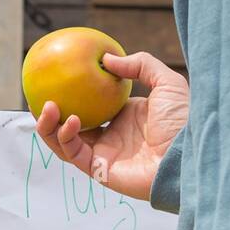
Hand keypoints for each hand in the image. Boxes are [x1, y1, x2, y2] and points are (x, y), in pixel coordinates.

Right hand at [35, 51, 189, 201]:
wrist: (189, 154)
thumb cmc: (183, 120)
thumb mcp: (166, 82)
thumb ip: (139, 65)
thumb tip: (108, 59)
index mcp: (123, 118)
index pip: (90, 108)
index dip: (72, 98)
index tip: (57, 83)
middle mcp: (110, 138)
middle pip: (71, 128)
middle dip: (51, 115)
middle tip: (40, 97)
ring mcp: (103, 155)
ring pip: (65, 143)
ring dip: (51, 127)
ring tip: (48, 107)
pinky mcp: (100, 170)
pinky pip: (74, 154)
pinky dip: (66, 138)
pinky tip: (70, 120)